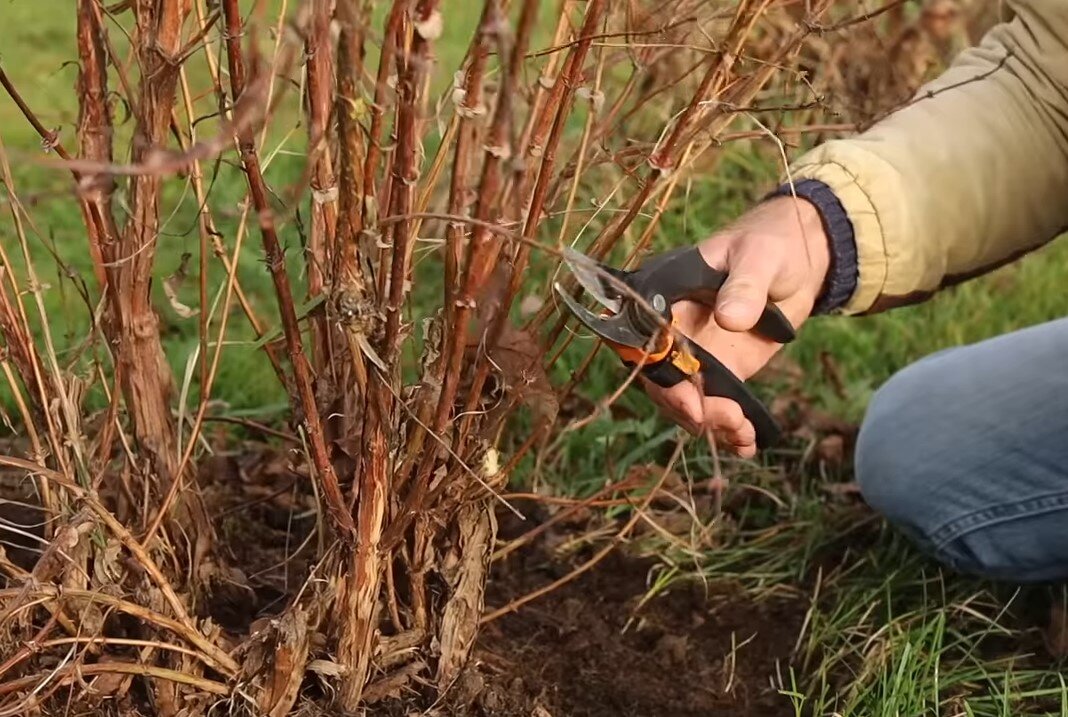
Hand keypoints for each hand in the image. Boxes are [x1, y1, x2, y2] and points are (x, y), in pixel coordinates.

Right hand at [645, 194, 831, 456]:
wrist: (799, 258)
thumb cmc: (769, 245)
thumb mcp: (759, 256)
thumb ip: (744, 285)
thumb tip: (730, 319)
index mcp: (667, 298)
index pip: (647, 342)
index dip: (660, 374)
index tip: (687, 398)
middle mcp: (674, 332)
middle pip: (663, 381)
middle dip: (687, 407)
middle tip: (722, 419)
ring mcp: (697, 355)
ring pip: (687, 401)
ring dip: (710, 423)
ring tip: (742, 433)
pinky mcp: (724, 372)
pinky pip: (716, 405)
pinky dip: (729, 430)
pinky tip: (746, 444)